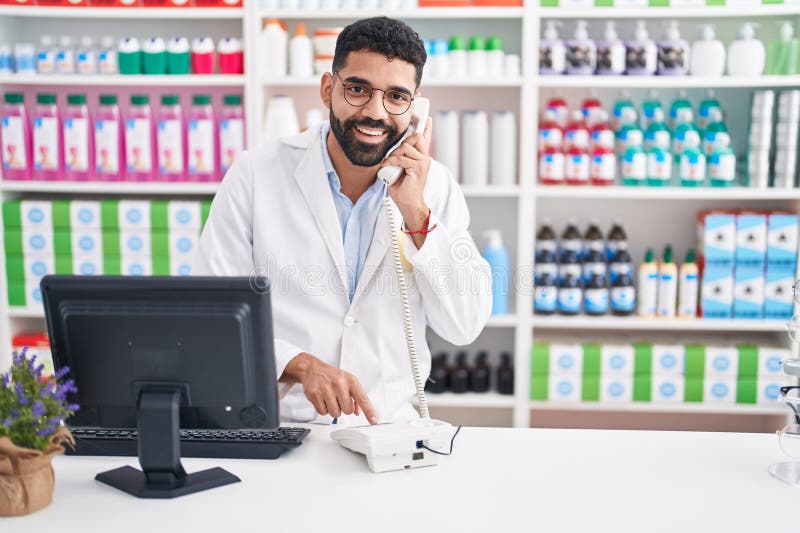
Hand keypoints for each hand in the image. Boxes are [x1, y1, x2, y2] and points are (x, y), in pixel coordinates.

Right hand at [280, 353, 377, 423]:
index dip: (369, 411)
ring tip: (330, 398)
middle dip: (344, 408)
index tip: (374, 421)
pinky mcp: (315, 396)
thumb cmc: (333, 376)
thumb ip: (356, 396)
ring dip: (333, 409)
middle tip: (339, 399)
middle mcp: (339, 384)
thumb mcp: (348, 381)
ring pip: (335, 414)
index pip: (363, 399)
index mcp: (351, 380)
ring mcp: (326, 390)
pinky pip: (323, 413)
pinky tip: (323, 399)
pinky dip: (324, 409)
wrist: (312, 369)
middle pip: (348, 411)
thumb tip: (358, 412)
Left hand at [381, 117, 432, 247]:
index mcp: (421, 157)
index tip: (426, 117)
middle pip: (415, 137)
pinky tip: (388, 166)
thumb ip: (399, 157)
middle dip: (402, 144)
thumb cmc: (402, 188)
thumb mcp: (399, 168)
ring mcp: (423, 163)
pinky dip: (392, 161)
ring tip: (390, 164)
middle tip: (394, 156)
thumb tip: (392, 150)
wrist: (408, 203)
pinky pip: (403, 158)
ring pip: (407, 147)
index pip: (425, 138)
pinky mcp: (418, 169)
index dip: (426, 127)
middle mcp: (425, 158)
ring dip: (394, 154)